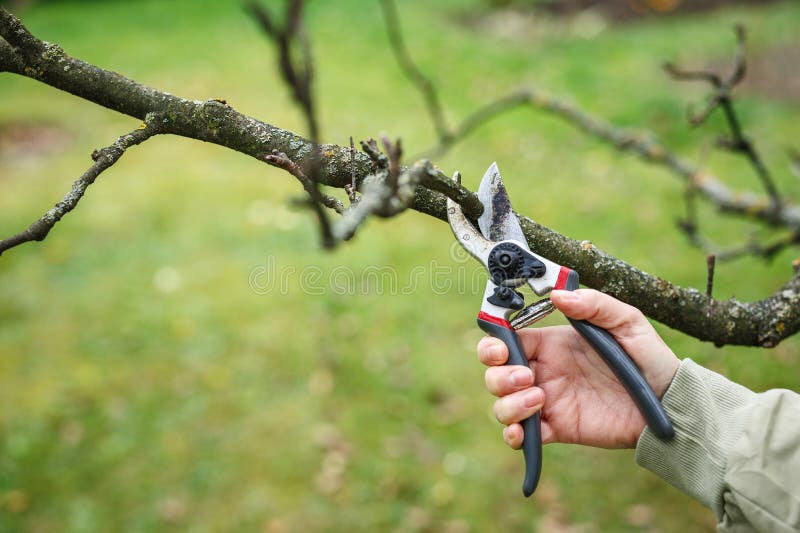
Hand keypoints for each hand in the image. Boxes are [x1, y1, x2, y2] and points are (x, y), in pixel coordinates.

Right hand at [477, 289, 679, 449]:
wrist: (668, 402)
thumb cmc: (648, 357)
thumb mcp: (627, 321)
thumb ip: (594, 304)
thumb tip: (558, 295)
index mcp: (552, 343)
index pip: (507, 339)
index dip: (493, 343)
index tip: (499, 347)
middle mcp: (544, 371)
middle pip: (496, 372)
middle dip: (497, 374)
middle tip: (526, 376)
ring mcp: (548, 401)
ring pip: (502, 404)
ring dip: (508, 403)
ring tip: (538, 399)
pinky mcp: (557, 428)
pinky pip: (523, 436)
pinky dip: (513, 435)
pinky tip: (523, 432)